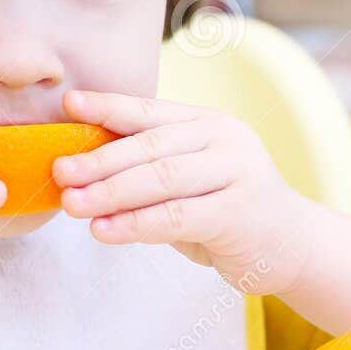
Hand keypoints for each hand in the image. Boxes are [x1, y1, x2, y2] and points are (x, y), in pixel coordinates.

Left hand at [54, 90, 309, 293]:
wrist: (291, 245)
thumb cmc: (226, 210)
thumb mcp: (190, 179)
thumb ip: (150, 169)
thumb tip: (80, 172)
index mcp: (207, 123)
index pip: (149, 111)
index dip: (107, 106)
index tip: (67, 104)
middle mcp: (224, 140)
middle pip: (150, 146)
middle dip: (99, 159)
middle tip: (59, 172)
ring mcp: (236, 173)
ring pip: (161, 179)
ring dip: (110, 192)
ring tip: (72, 203)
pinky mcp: (240, 214)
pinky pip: (176, 217)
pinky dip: (134, 225)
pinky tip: (103, 231)